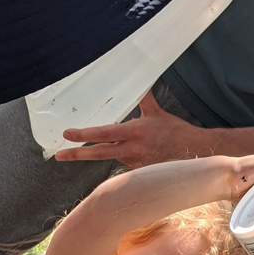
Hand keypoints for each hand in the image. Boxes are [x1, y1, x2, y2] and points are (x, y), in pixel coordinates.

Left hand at [54, 91, 211, 168]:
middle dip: (77, 154)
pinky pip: (123, 163)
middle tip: (59, 154)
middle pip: (98, 153)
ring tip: (92, 150)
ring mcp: (133, 164)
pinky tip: (129, 154)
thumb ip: (143, 99)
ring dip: (102, 152)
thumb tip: (141, 81)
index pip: (104, 134)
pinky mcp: (138, 173)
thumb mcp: (157, 113)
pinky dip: (120, 156)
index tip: (67, 134)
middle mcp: (131, 150)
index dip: (84, 135)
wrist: (194, 154)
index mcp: (134, 133)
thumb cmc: (175, 132)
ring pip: (111, 157)